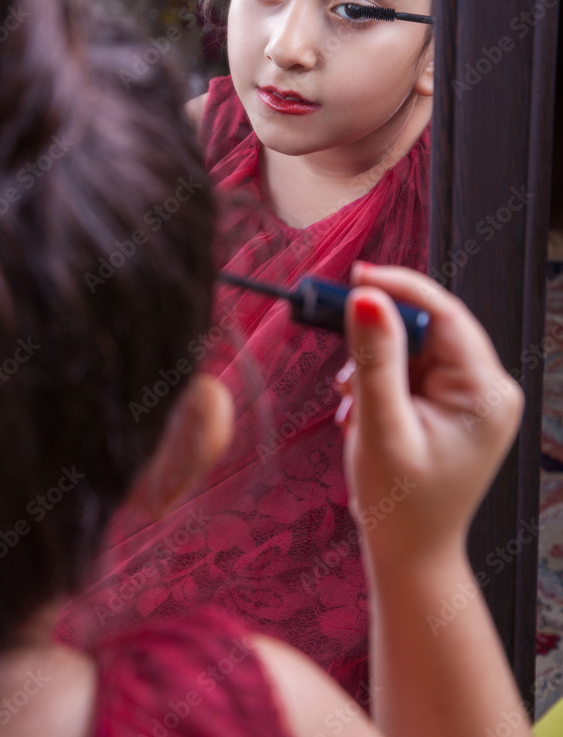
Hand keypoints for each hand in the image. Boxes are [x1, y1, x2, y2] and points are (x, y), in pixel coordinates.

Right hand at [336, 263, 523, 568]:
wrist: (411, 554)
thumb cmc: (399, 506)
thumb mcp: (380, 428)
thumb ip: (374, 360)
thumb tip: (368, 297)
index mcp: (485, 394)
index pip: (445, 315)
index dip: (399, 288)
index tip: (354, 278)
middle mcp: (489, 389)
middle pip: (429, 329)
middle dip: (380, 343)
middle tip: (343, 368)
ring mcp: (474, 397)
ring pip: (416, 348)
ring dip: (376, 368)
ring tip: (355, 410)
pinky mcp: (454, 405)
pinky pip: (414, 369)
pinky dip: (382, 383)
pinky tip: (366, 414)